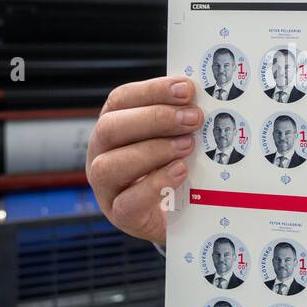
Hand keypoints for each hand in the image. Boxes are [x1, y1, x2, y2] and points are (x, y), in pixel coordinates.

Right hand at [85, 76, 201, 244]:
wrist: (176, 217)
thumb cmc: (173, 169)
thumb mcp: (174, 139)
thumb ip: (181, 120)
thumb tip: (205, 99)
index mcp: (113, 127)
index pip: (121, 99)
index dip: (152, 90)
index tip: (186, 89)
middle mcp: (101, 154)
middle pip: (110, 127)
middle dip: (154, 118)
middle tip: (193, 118)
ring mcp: (106, 187)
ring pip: (110, 165)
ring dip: (153, 150)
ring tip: (188, 146)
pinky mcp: (120, 216)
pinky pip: (128, 202)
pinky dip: (155, 184)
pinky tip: (180, 172)